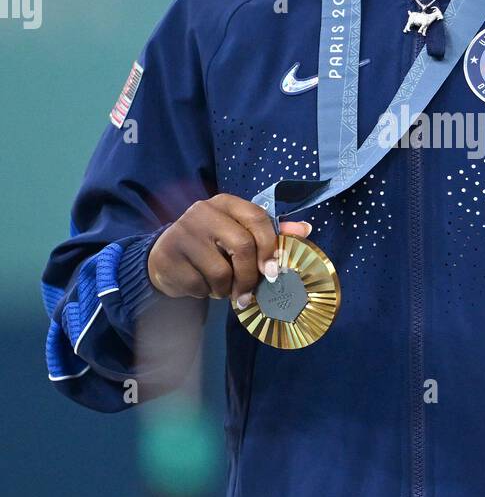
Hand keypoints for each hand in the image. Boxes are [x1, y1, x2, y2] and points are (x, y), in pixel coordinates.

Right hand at [147, 194, 311, 303]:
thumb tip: (305, 229)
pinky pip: (199, 285)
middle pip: (242, 246)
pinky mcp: (167, 256)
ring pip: (221, 272)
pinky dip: (206, 293)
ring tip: (221, 287)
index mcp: (225, 203)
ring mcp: (182, 233)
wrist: (166, 256)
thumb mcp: (238, 234)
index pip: (257, 217)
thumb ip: (270, 233)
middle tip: (249, 293)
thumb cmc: (211, 246)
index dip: (270, 246)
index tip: (273, 271)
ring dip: (226, 289)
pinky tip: (201, 284)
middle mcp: (202, 212)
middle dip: (250, 277)